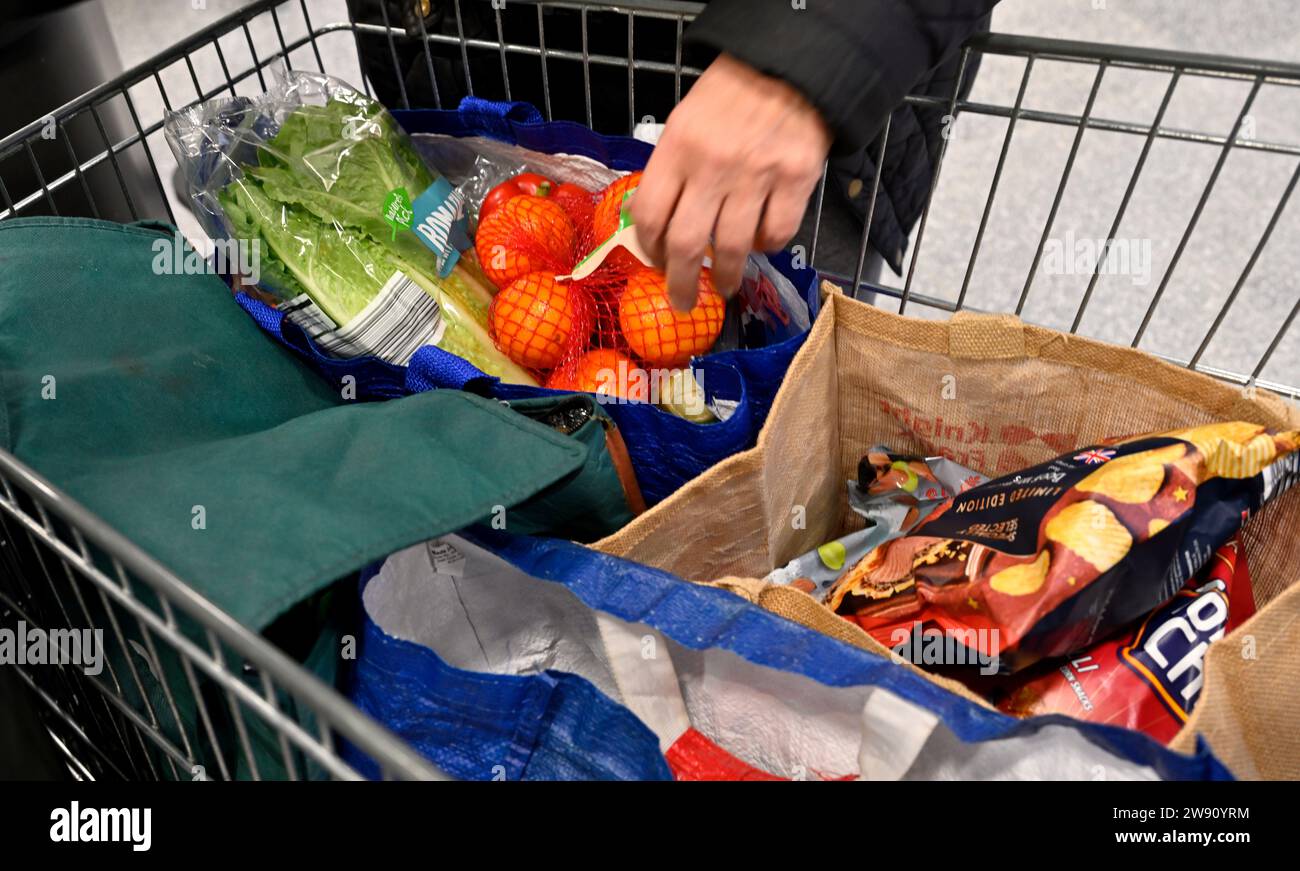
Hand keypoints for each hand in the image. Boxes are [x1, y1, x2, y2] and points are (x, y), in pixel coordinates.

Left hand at [630, 53, 831, 309]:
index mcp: (678, 148)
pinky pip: (776, 234)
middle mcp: (713, 166)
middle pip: (687, 244)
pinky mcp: (795, 181)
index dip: (649, 248)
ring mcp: (757, 176)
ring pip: (733, 248)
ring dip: (726, 276)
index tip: (656, 262)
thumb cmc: (731, 96)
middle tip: (683, 301)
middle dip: (681, 284)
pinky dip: (767, 247)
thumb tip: (659, 225)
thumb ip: (673, 170)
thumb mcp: (686, 122)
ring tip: (725, 285)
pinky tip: (761, 241)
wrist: (791, 67)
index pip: (650, 215)